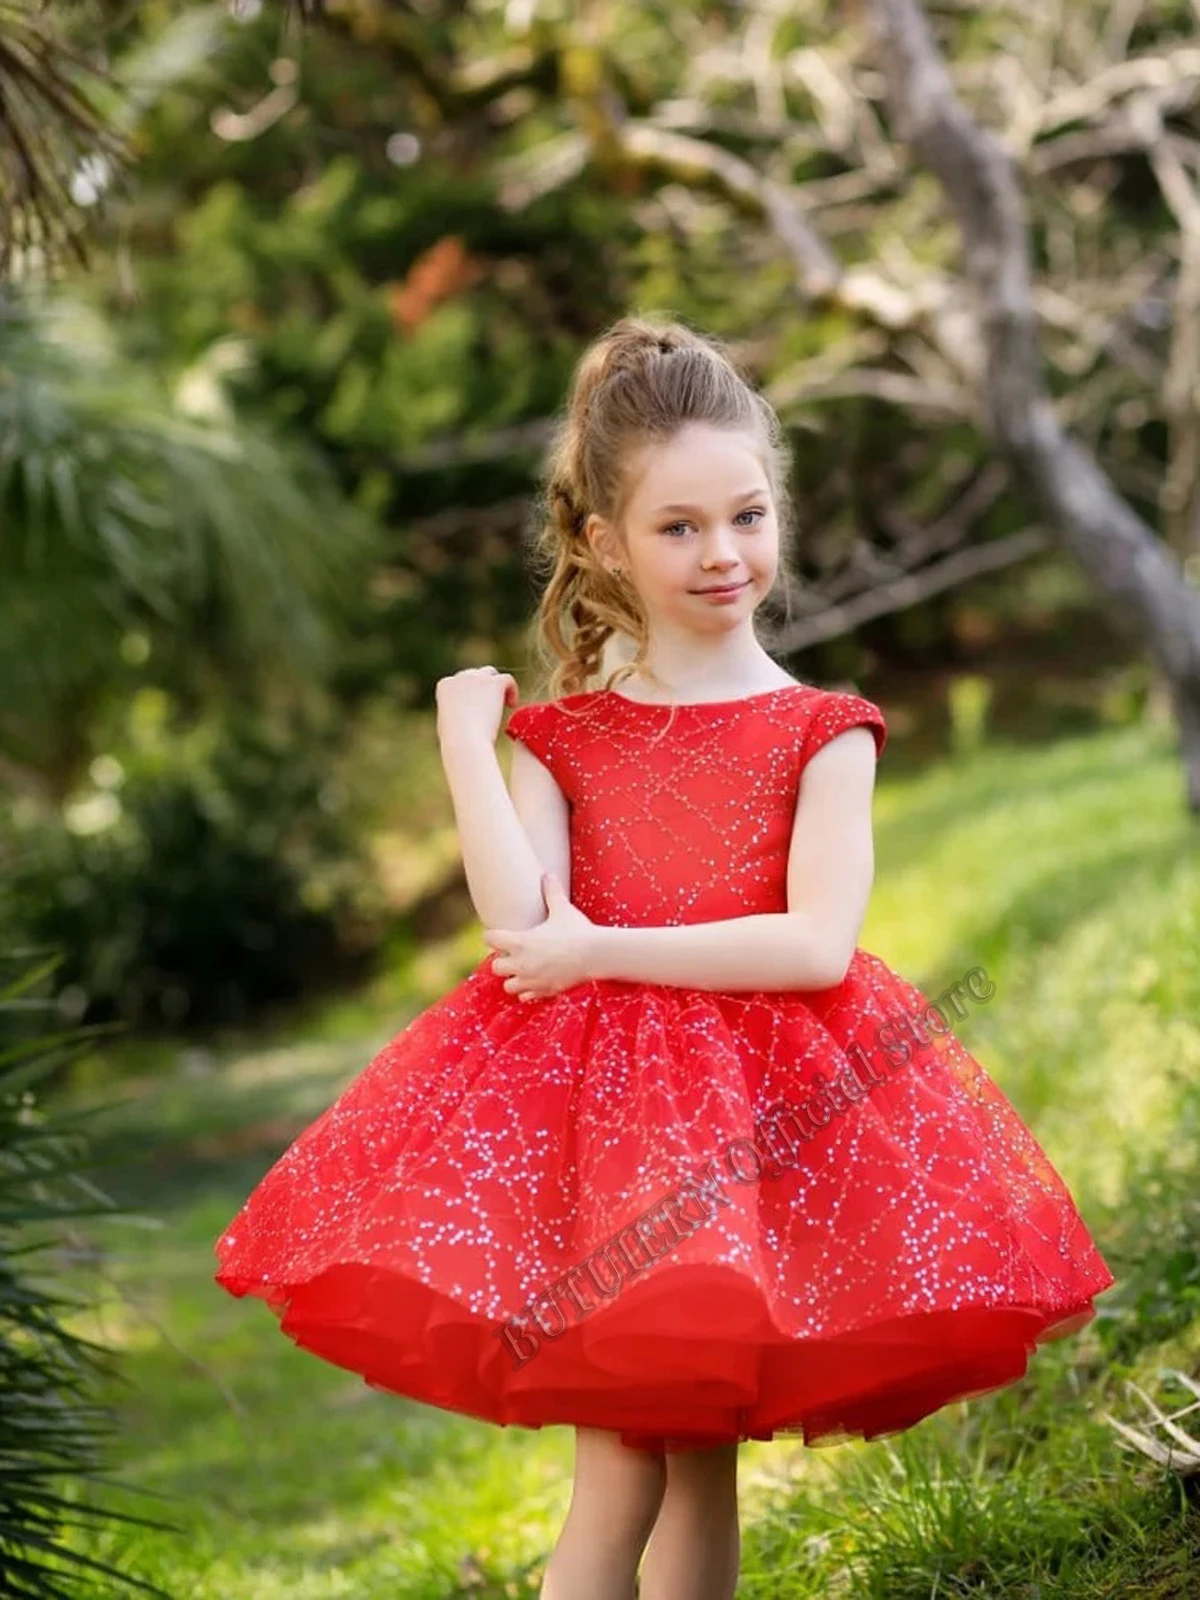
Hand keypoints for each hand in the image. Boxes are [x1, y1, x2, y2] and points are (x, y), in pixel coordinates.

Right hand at [435, 665, 516, 747]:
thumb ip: (454, 713)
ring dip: (496, 687)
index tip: (477, 707)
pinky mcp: (493, 683)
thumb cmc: (456, 741)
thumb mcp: (447, 725)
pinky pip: (507, 679)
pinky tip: (512, 705)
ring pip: (491, 675)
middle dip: (483, 688)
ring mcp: (477, 678)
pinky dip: (512, 690)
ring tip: (504, 704)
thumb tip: (464, 714)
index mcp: (445, 685)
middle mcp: (460, 677)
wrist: (466, 741)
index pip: (459, 682)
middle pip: (475, 675)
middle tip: (492, 706)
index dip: (470, 693)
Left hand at [483, 873, 598, 1001]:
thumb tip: (548, 873)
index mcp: (520, 942)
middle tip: (513, 954)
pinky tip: (537, 980)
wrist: (595, 955)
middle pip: (495, 967)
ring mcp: (532, 980)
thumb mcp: (562, 909)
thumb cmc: (577, 930)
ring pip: (508, 985)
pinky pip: (525, 996)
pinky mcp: (544, 991)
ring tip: (523, 970)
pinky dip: (528, 990)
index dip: (493, 936)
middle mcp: (521, 963)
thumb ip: (552, 891)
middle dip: (502, 960)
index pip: (489, 939)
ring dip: (513, 978)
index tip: (501, 934)